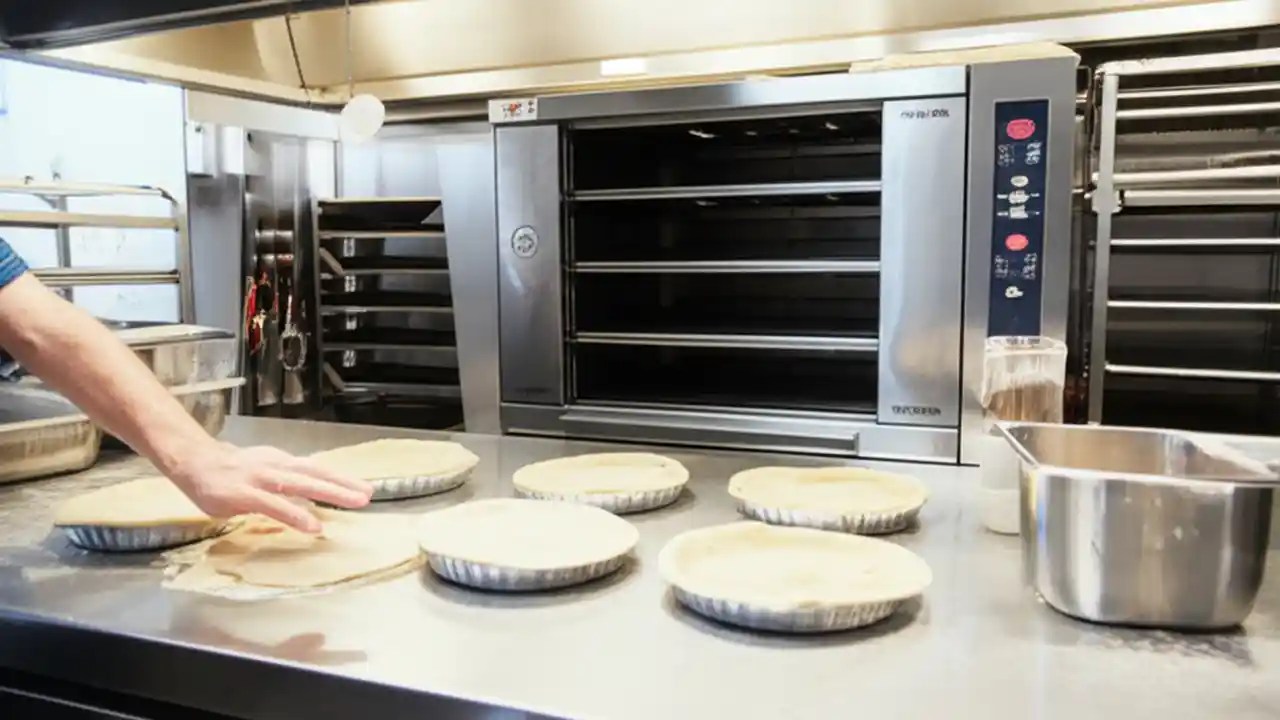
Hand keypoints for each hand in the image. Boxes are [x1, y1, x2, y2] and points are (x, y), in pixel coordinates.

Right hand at [166, 443, 372, 532]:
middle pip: (315, 474)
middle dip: (343, 484)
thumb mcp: (264, 471)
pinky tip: (312, 525)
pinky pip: (274, 506)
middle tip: (367, 495)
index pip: (317, 469)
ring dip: (329, 493)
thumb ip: (286, 483)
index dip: (341, 478)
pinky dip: (295, 515)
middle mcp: (276, 467)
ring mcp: (260, 479)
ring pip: (300, 485)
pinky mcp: (243, 494)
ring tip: (353, 503)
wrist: (194, 462)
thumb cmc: (231, 470)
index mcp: (282, 462)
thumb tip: (308, 495)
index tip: (364, 488)